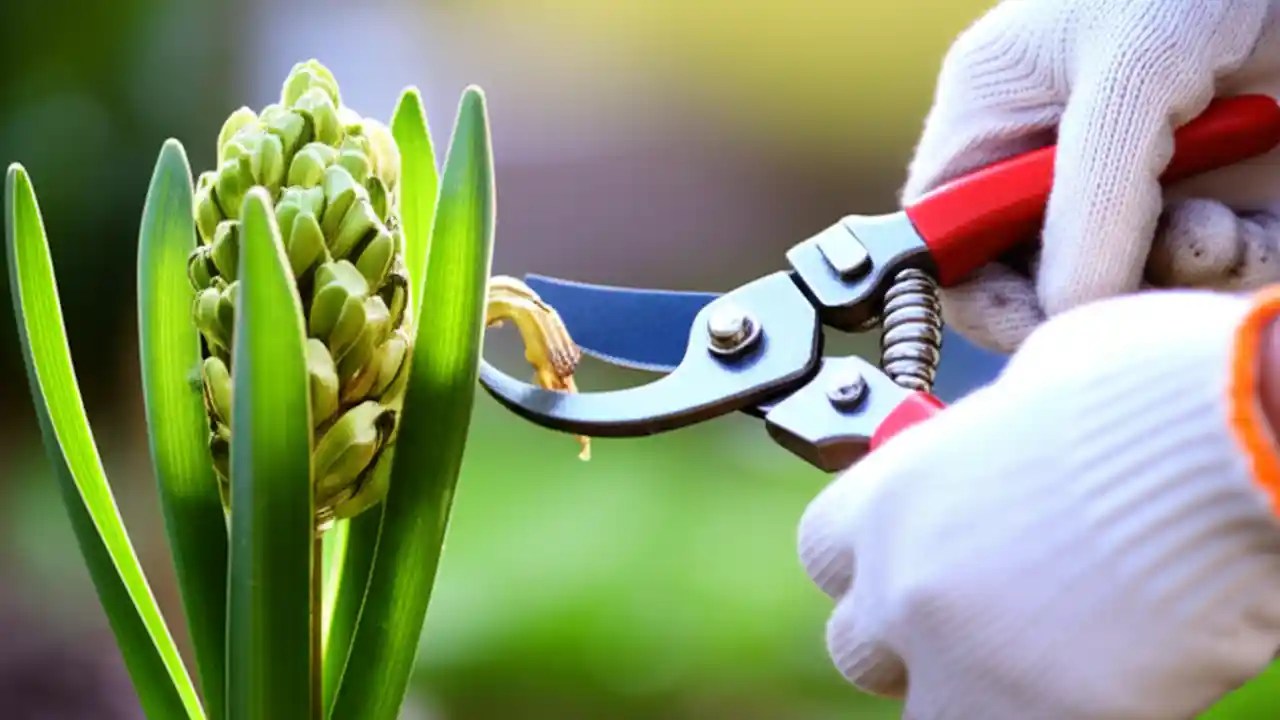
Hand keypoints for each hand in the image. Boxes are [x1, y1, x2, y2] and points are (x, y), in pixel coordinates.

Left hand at [798, 289, 1279, 719]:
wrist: (1241, 445)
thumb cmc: (1155, 390)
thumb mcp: (1039, 383)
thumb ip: (989, 430)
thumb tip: (999, 434)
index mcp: (891, 493)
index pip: (824, 554)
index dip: (872, 560)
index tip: (918, 556)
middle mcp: (902, 584)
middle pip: (858, 647)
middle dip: (912, 639)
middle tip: (984, 618)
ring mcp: (960, 663)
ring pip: (929, 712)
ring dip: (972, 691)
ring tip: (1047, 657)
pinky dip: (1042, 715)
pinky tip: (1101, 683)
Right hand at [904, 0, 1279, 352]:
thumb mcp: (1127, 78)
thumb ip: (1089, 203)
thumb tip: (1066, 315)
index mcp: (992, 124)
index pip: (946, 242)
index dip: (978, 295)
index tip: (1038, 323)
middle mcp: (1055, 167)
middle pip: (1034, 280)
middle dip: (1086, 295)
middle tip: (1133, 292)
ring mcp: (1139, 188)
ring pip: (1128, 287)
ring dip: (1169, 278)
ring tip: (1210, 229)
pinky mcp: (1221, 201)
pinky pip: (1209, 273)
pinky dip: (1231, 266)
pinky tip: (1246, 228)